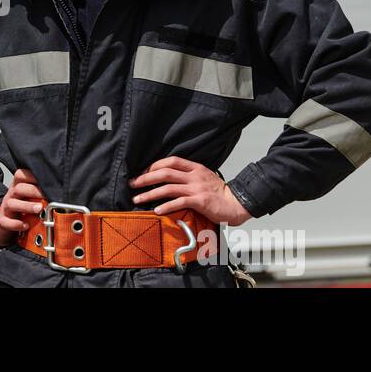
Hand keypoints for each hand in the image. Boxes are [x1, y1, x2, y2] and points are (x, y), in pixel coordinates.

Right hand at [0, 168, 45, 247]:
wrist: (3, 223)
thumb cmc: (20, 208)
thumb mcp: (28, 197)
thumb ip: (39, 191)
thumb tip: (60, 189)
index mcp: (17, 187)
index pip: (20, 175)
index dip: (32, 176)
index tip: (46, 179)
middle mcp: (11, 196)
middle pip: (18, 189)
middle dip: (33, 191)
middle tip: (46, 196)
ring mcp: (5, 209)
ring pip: (12, 204)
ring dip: (27, 206)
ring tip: (39, 209)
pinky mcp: (3, 222)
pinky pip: (6, 222)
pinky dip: (16, 224)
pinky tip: (26, 225)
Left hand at [128, 156, 250, 226]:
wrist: (237, 203)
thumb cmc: (219, 193)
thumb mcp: (204, 177)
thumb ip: (188, 176)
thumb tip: (168, 179)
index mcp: (195, 168)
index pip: (171, 161)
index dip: (154, 165)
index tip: (142, 172)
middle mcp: (194, 176)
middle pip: (164, 173)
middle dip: (145, 178)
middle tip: (133, 184)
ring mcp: (196, 188)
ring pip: (167, 188)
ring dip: (149, 193)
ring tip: (138, 199)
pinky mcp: (199, 201)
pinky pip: (178, 202)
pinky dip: (166, 206)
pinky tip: (156, 210)